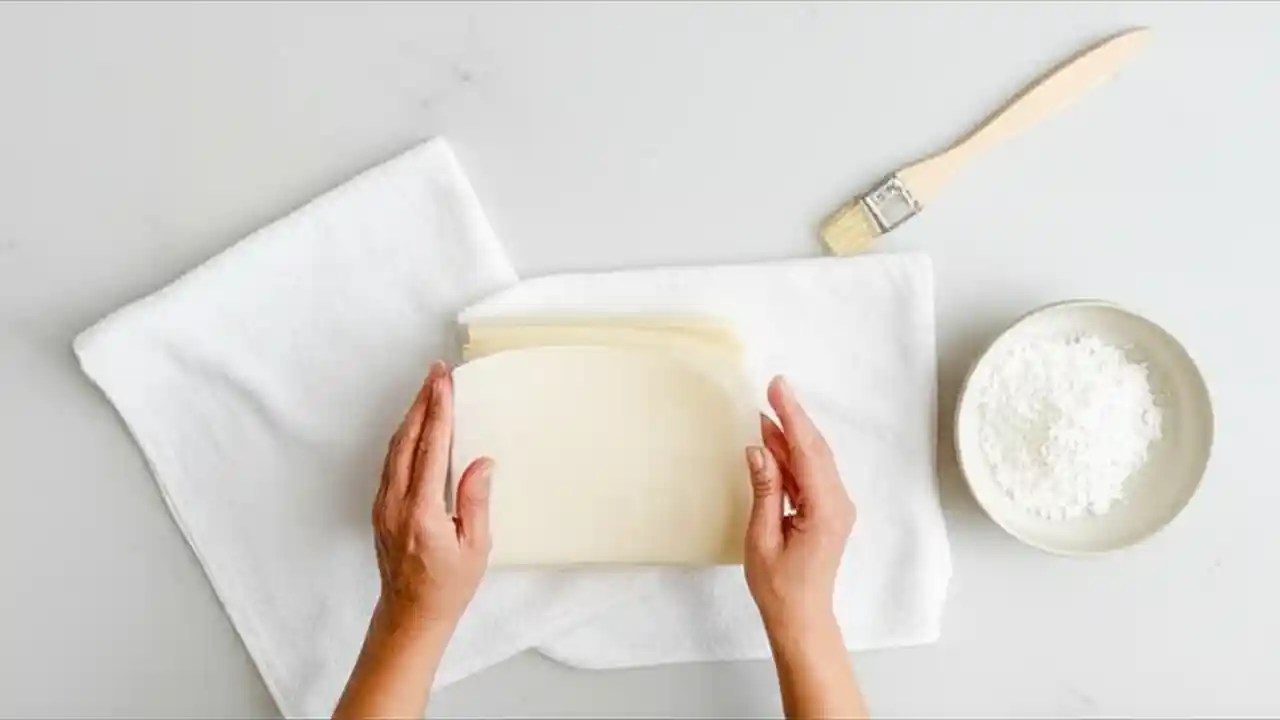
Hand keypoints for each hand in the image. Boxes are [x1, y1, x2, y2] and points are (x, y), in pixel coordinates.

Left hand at [335, 362, 493, 718]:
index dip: (439, 410)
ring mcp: (384, 505)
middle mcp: (397, 503)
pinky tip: (415, 428)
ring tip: (428, 391)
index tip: (444, 381)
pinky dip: (404, 438)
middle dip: (423, 401)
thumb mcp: (475, 547)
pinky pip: (391, 463)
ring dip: (412, 416)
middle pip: (408, 438)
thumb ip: (475, 501)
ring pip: (395, 448)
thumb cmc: (448, 586)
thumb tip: (480, 462)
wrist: (410, 615)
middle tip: (436, 372)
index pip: (431, 447)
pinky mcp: (381, 509)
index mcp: (423, 511)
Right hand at [744, 376, 856, 633]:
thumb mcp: (761, 538)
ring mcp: (836, 507)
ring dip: (791, 436)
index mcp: (825, 510)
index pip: (809, 452)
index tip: (778, 388)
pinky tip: (773, 443)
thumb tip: (758, 449)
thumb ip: (764, 490)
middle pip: (816, 450)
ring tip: (766, 412)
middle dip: (794, 417)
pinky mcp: (828, 511)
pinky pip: (811, 475)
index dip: (792, 417)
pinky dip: (792, 457)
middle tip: (773, 387)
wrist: (801, 618)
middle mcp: (838, 504)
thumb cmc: (779, 586)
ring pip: (814, 460)